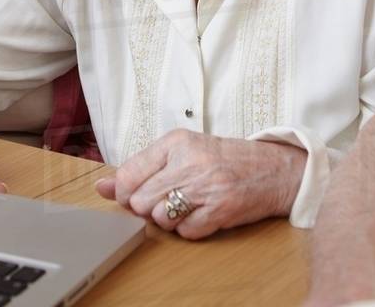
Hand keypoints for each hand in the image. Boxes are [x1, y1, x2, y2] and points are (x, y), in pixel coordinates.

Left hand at [94, 129, 305, 239]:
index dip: (126, 193)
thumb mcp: (182, 152)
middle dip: (149, 208)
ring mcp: (206, 187)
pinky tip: (202, 214)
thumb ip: (141, 168)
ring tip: (187, 205)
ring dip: (169, 220)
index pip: (129, 174)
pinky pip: (186, 232)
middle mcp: (190, 161)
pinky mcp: (221, 210)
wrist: (273, 169)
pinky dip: (190, 229)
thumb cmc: (224, 159)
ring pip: (161, 218)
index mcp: (176, 141)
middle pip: (141, 201)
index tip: (137, 194)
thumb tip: (101, 187)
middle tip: (168, 199)